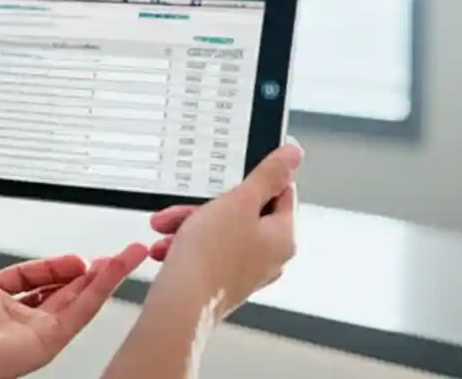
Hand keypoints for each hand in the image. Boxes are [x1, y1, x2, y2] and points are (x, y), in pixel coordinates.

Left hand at [0, 209, 147, 378]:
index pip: (35, 279)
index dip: (55, 266)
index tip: (76, 257)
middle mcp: (20, 318)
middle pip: (65, 289)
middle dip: (93, 272)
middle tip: (118, 255)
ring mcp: (37, 330)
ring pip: (80, 298)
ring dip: (108, 276)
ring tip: (133, 255)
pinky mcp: (50, 340)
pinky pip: (81, 311)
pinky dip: (102, 290)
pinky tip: (116, 270)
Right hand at [146, 142, 302, 321]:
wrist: (180, 305)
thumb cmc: (210, 257)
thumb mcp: (239, 202)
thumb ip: (267, 176)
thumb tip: (294, 155)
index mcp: (283, 237)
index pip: (282, 193)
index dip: (255, 180)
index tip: (232, 175)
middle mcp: (270, 257)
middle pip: (245, 213)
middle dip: (208, 205)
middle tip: (186, 205)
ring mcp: (247, 271)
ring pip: (220, 232)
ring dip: (190, 224)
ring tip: (166, 225)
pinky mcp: (224, 282)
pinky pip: (208, 252)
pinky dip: (187, 244)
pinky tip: (167, 246)